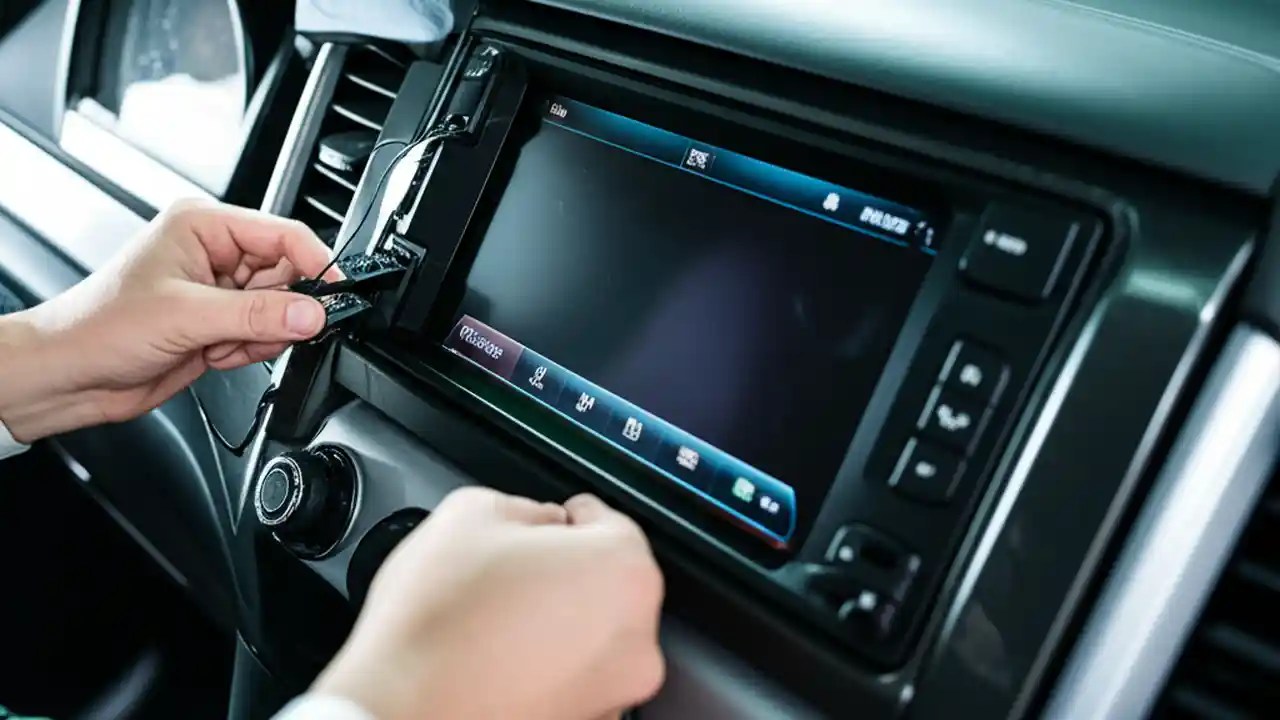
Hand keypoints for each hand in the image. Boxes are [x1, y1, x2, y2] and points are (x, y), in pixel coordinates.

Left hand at [0, 199, 339, 441]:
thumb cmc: (99, 326)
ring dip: (260, 336)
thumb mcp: (188, 315)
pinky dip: (249, 351)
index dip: (316, 264)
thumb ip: (258, 314)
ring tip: (220, 344)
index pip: (284, 234)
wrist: (69, 374)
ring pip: (279, 310)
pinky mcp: (219, 325)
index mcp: (203, 226)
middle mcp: (214, 254)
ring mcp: (218, 291)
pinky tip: (214, 354)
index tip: (338, 295)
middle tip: (260, 330)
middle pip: (288, 275)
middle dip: (279, 310)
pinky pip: (264, 335)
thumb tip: (313, 312)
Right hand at [314, 488, 665, 719]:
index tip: (552, 520)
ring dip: (559, 621)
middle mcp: (635, 636)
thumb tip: (538, 519)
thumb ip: (524, 507)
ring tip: (501, 620)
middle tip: (513, 572)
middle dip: (566, 572)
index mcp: (621, 570)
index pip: (609, 522)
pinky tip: (503, 659)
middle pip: (607, 583)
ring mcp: (616, 689)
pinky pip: (576, 678)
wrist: (404, 711)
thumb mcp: (469, 514)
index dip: (570, 516)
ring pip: (593, 635)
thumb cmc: (437, 624)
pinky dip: (550, 666)